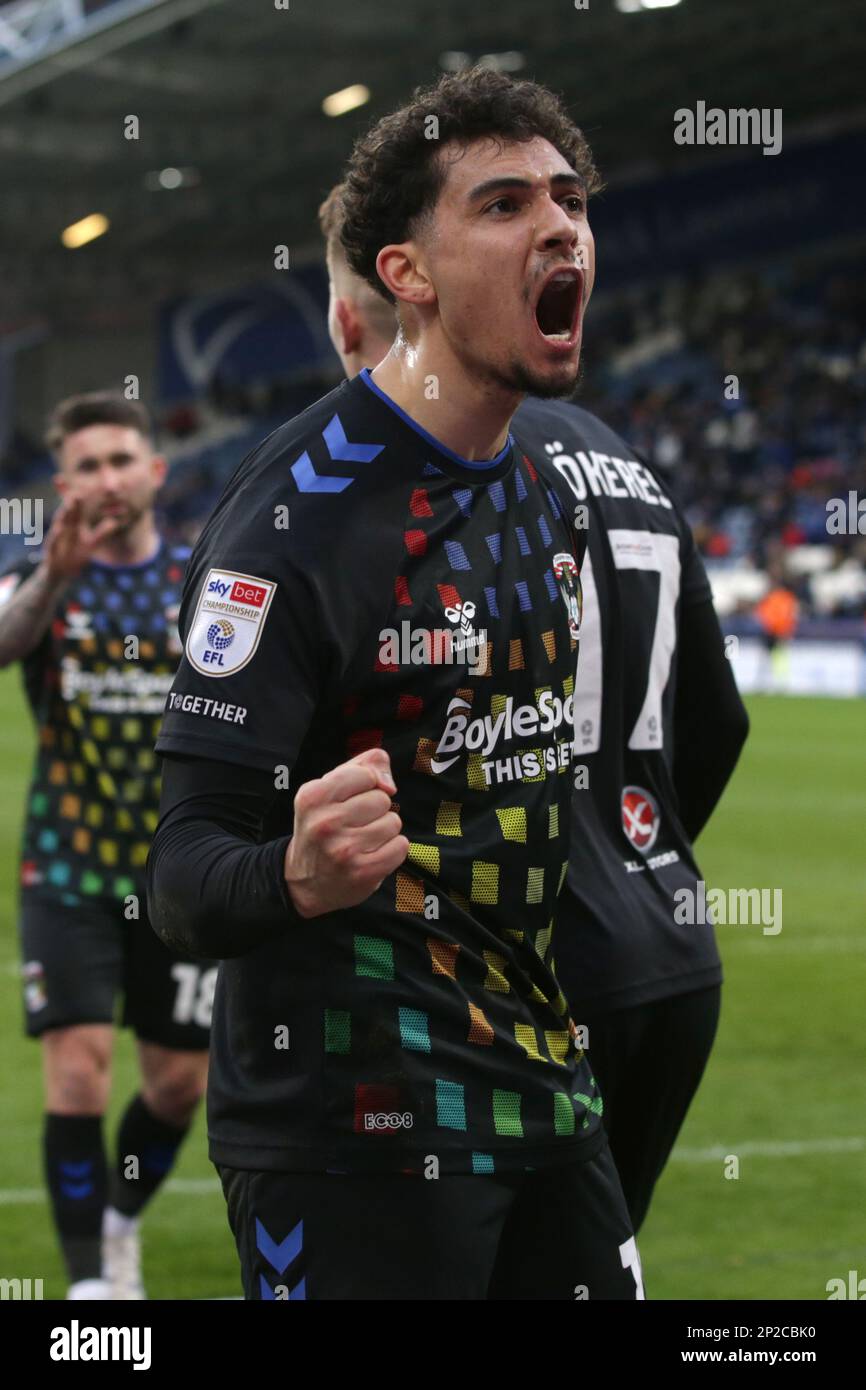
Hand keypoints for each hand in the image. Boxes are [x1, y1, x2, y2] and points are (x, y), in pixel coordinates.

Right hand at [43, 497, 123, 583]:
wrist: (60, 572)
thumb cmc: (76, 555)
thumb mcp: (91, 545)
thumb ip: (102, 533)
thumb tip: (115, 522)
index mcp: (73, 524)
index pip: (79, 510)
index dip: (85, 500)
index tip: (93, 489)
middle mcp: (64, 528)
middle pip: (70, 513)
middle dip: (74, 502)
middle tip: (81, 491)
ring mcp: (56, 537)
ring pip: (60, 523)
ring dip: (64, 513)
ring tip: (69, 503)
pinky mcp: (51, 550)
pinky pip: (53, 542)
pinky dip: (55, 536)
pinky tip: (58, 529)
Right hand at [284, 748, 408, 918]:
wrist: (304, 883)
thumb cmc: (322, 826)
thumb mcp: (328, 790)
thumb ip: (362, 766)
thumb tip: (389, 782)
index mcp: (312, 797)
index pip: (366, 774)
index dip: (366, 785)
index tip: (351, 799)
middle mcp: (325, 822)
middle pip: (382, 799)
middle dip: (374, 809)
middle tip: (353, 825)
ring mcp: (345, 849)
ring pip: (393, 822)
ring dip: (384, 830)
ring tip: (362, 840)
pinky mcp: (363, 872)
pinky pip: (401, 846)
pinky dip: (392, 849)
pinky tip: (372, 855)